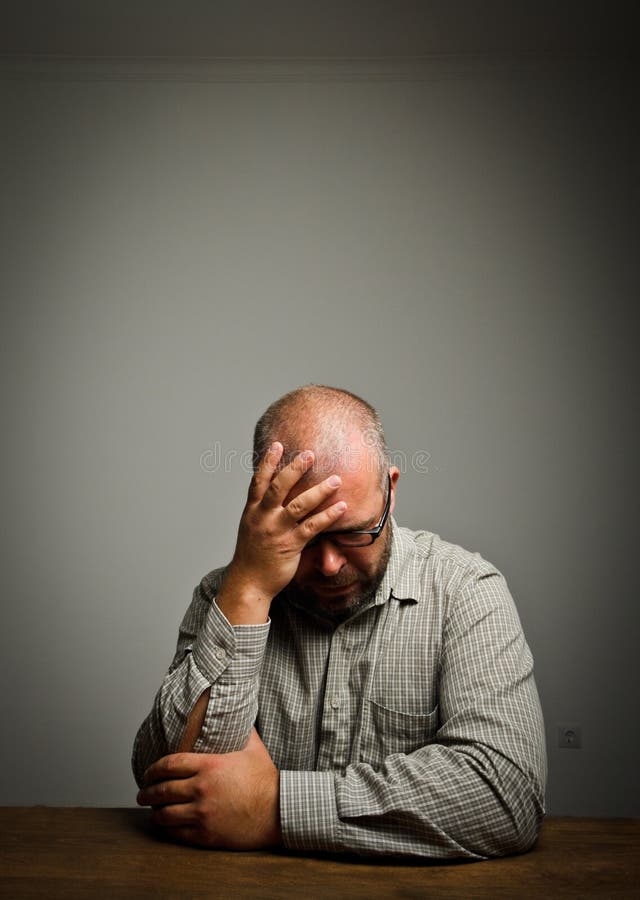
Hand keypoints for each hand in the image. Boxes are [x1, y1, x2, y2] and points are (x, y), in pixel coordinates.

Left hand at [137, 729, 281, 848]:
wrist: (279, 811)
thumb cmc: (266, 780)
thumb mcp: (254, 748)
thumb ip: (241, 730)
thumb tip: (238, 713)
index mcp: (209, 766)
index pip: (169, 764)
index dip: (153, 769)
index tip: (147, 772)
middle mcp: (201, 789)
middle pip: (162, 790)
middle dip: (147, 792)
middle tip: (142, 793)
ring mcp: (202, 814)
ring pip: (165, 815)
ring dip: (154, 812)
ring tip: (151, 811)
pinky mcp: (206, 835)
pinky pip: (177, 834)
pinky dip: (167, 830)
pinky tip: (166, 826)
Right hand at [218, 443, 346, 621]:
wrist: (248, 583)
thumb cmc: (252, 554)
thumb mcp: (251, 527)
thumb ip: (261, 509)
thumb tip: (272, 492)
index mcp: (252, 511)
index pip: (258, 481)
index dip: (267, 462)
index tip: (277, 445)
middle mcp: (263, 518)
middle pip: (278, 487)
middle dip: (295, 469)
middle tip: (310, 454)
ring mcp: (277, 531)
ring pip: (299, 505)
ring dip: (319, 491)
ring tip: (336, 479)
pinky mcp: (291, 545)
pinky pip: (312, 527)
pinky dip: (328, 516)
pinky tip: (342, 507)